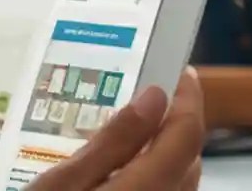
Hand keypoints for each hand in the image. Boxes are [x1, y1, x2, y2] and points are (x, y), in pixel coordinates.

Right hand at [28, 67, 204, 189]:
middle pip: (189, 160)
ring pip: (181, 185)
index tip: (180, 72)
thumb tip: (155, 96)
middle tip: (146, 100)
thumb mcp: (62, 185)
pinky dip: (155, 181)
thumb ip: (113, 142)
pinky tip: (121, 176)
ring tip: (130, 138)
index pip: (188, 135)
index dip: (189, 99)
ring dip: (167, 156)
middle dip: (175, 125)